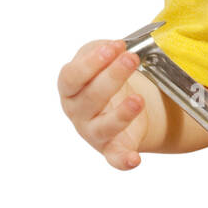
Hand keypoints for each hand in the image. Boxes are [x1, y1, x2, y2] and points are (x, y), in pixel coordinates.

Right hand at [57, 40, 147, 169]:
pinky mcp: (111, 149)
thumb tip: (115, 47)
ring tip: (138, 100)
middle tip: (132, 59)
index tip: (115, 47)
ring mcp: (93, 132)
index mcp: (70, 88)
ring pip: (104, 126)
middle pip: (91, 97)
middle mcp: (78, 111)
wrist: (116, 102)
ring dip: (121, 114)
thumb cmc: (102, 77)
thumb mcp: (99, 58)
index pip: (73, 76)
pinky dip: (123, 160)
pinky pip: (115, 158)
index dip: (92, 61)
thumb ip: (103, 51)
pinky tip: (135, 159)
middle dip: (113, 76)